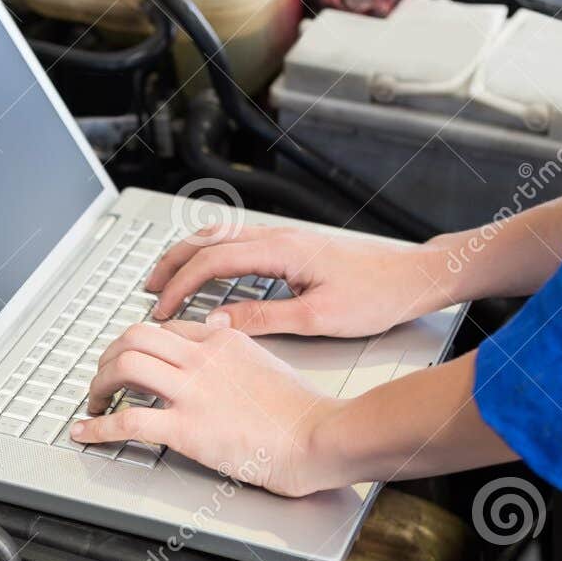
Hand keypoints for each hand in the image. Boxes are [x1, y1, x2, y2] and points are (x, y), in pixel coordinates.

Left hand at [69, 321, 342, 496]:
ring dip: (99, 385)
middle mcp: (202, 358)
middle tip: (102, 379)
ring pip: (124, 367)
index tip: (128, 361)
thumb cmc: (303, 412)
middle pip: (134, 338)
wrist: (319, 436)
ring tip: (93, 403)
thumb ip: (236, 353)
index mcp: (222, 341)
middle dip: (108, 358)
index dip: (137, 345)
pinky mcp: (186, 428)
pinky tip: (85, 434)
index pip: (164, 329)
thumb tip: (219, 341)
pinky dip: (97, 428)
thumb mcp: (267, 363)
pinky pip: (127, 420)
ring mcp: (192, 391)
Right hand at [145, 224, 441, 337]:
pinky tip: (208, 270)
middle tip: (148, 290)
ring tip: (167, 278)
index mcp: (280, 250)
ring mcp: (285, 238)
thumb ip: (262, 319)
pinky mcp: (293, 246)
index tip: (162, 310)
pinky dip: (211, 253)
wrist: (413, 276)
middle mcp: (279, 237)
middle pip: (207, 240)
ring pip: (220, 236)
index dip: (179, 287)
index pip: (211, 262)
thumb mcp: (317, 318)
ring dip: (188, 255)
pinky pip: (238, 241)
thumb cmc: (377, 295)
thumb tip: (217, 323)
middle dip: (171, 264)